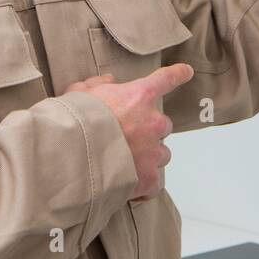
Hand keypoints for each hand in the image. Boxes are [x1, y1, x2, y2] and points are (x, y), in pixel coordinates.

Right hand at [64, 64, 194, 200]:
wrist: (71, 155)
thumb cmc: (75, 121)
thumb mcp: (80, 93)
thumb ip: (97, 84)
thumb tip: (108, 82)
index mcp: (140, 96)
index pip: (166, 79)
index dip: (178, 74)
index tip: (186, 72)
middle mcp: (153, 122)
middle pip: (162, 125)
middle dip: (148, 130)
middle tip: (127, 137)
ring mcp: (153, 151)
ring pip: (161, 154)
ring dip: (148, 156)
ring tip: (125, 163)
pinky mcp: (148, 178)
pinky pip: (154, 182)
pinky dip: (144, 184)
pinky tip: (130, 186)